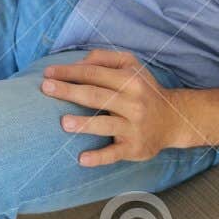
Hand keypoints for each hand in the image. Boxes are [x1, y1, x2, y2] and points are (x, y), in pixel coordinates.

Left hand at [40, 50, 189, 166]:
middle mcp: (133, 102)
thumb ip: (104, 59)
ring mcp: (134, 126)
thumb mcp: (130, 66)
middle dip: (69, 91)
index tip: (48, 73)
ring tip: (63, 123)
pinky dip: (99, 157)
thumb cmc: (143, 90)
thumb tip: (76, 63)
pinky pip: (115, 153)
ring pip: (105, 124)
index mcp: (130, 80)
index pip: (94, 73)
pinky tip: (81, 160)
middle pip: (96, 95)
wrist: (173, 120)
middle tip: (45, 88)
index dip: (69, 72)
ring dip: (84, 124)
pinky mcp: (134, 148)